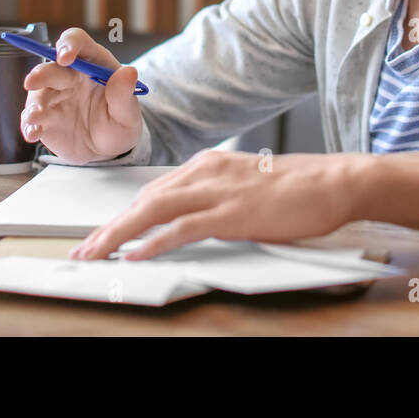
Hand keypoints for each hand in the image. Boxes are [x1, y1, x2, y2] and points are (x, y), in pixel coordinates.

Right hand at [19, 27, 142, 163]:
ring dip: (33, 104)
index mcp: (92, 64)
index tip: (65, 56)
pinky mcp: (44, 118)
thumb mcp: (128, 112)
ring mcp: (54, 97)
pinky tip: (32, 133)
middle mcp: (69, 76)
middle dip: (41, 74)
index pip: (77, 42)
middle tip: (33, 82)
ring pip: (37, 94)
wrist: (109, 151)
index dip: (69, 44)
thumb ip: (124, 93)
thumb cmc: (119, 123)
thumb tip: (129, 72)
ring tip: (35, 116)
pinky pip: (31, 119)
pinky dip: (29, 125)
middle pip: (51, 68)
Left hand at [67, 149, 363, 259]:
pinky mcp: (234, 212)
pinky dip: (156, 240)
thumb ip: (217, 196)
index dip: (122, 215)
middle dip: (110, 226)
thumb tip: (191, 220)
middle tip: (84, 248)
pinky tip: (137, 253)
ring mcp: (219, 190)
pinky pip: (185, 227)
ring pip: (154, 210)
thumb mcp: (246, 185)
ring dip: (119, 233)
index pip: (153, 191)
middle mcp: (206, 172)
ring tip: (95, 252)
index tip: (101, 234)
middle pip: (144, 199)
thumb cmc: (298, 188)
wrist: (335, 181)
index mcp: (208, 165)